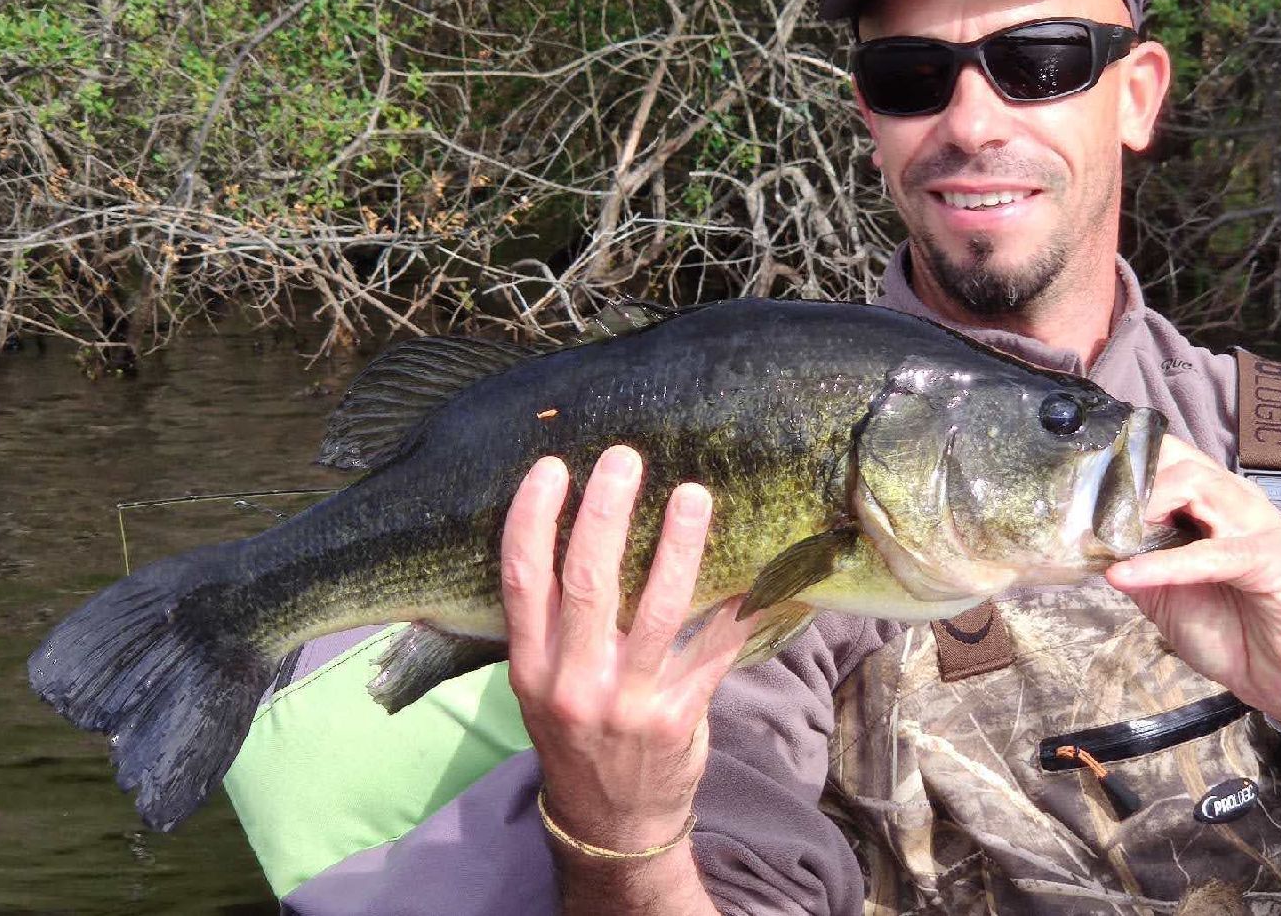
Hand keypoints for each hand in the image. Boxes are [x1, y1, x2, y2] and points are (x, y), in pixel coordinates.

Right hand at [501, 445, 760, 851]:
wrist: (611, 823)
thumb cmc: (577, 734)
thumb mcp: (541, 686)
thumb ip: (552, 625)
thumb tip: (582, 529)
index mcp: (529, 668)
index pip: (522, 581)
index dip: (533, 520)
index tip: (551, 468)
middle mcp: (571, 684)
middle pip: (587, 583)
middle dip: (604, 513)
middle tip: (624, 458)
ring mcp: (626, 703)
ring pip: (657, 610)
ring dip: (679, 546)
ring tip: (694, 494)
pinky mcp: (678, 717)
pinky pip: (713, 650)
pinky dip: (736, 608)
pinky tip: (758, 570)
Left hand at [1105, 435, 1280, 734]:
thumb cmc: (1226, 628)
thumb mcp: (1159, 591)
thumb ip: (1128, 559)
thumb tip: (1079, 540)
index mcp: (1209, 500)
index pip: (1163, 456)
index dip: (1117, 463)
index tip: (1069, 482)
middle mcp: (1233, 501)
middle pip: (1175, 461)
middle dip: (1124, 480)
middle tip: (1080, 508)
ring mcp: (1256, 525)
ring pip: (1195, 487)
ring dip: (1142, 508)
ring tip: (1102, 535)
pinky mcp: (1271, 561)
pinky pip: (1212, 553)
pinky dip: (1164, 564)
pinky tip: (1126, 576)